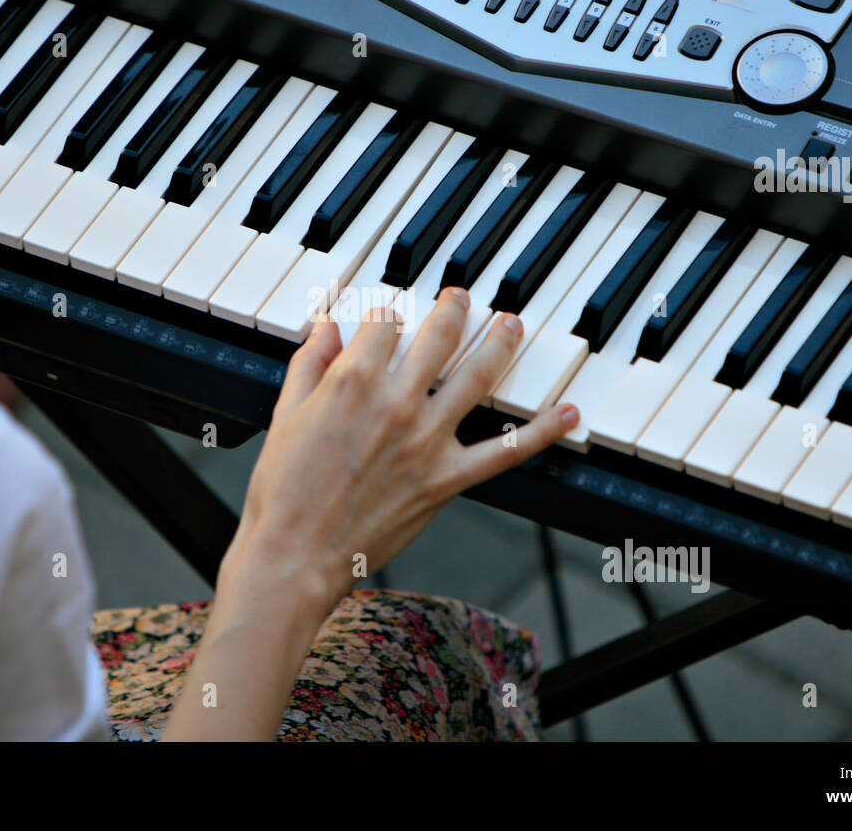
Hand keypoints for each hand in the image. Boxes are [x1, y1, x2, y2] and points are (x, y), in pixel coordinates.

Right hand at [162, 287, 578, 739]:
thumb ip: (309, 364)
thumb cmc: (283, 492)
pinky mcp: (446, 479)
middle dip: (454, 309)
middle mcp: (397, 401)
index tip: (389, 319)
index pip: (383, 323)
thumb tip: (325, 327)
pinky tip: (568, 414)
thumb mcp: (285, 416)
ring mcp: (427, 439)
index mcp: (352, 380)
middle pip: (439, 337)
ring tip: (512, 325)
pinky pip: (505, 452)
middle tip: (463, 297)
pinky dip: (542, 433)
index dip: (387, 315)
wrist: (297, 554)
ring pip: (477, 377)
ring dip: (500, 344)